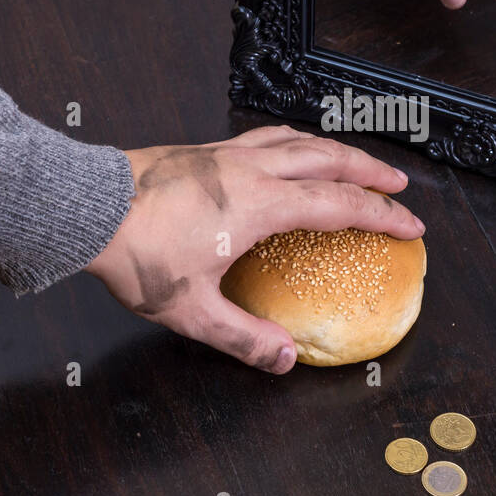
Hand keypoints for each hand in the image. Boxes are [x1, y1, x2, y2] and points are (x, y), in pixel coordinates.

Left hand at [84, 125, 423, 373]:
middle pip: (329, 158)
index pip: (340, 205)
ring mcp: (226, 154)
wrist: (85, 206)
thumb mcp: (192, 310)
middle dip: (370, 171)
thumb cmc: (136, 252)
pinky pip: (264, 136)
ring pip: (297, 139)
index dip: (382, 215)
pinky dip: (293, 140)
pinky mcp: (203, 150)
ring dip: (334, 148)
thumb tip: (285, 358)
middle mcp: (251, 170)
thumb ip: (243, 337)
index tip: (410, 225)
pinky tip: (287, 149)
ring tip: (353, 160)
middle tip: (399, 182)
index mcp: (260, 205)